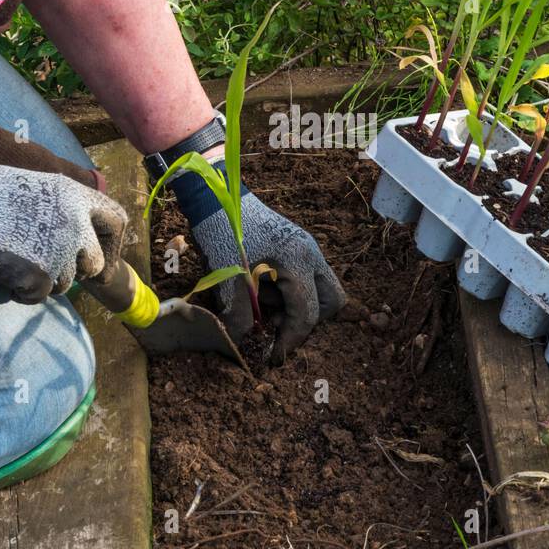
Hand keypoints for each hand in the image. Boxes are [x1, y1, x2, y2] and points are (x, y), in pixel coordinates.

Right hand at [0, 159, 126, 303]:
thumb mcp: (35, 185)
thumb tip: (80, 229)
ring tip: (18, 262)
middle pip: (96, 262)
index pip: (117, 220)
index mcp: (76, 196)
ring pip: (67, 284)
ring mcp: (60, 250)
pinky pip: (40, 296)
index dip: (112, 241)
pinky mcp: (40, 275)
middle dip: (76, 270)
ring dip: (46, 280)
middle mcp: (75, 223)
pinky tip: (5, 275)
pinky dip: (23, 292)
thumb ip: (63, 205)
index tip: (101, 253)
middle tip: (52, 268)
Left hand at [173, 162, 344, 361]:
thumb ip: (238, 314)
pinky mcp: (295, 245)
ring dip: (295, 305)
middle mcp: (311, 254)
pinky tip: (260, 288)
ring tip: (260, 302)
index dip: (291, 340)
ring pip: (319, 290)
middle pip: (331, 302)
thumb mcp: (226, 276)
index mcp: (299, 261)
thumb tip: (243, 345)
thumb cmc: (222, 230)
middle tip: (276, 327)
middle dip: (307, 321)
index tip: (272, 356)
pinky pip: (304, 277)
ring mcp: (306, 248)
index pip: (308, 314)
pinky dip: (288, 291)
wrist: (216, 193)